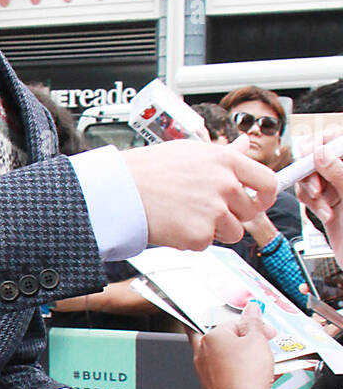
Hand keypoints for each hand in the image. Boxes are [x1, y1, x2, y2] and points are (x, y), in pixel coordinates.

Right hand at [124, 136, 276, 248]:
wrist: (121, 190)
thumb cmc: (149, 169)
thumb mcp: (190, 151)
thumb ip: (223, 153)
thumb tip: (243, 145)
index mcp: (226, 161)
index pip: (267, 181)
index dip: (267, 195)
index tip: (261, 201)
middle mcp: (225, 185)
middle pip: (250, 211)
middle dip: (234, 214)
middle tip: (207, 209)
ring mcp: (214, 212)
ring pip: (233, 232)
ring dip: (215, 229)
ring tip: (187, 215)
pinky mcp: (201, 235)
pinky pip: (207, 244)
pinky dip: (192, 239)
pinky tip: (175, 224)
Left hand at [189, 302, 275, 388]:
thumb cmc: (245, 378)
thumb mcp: (258, 340)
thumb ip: (254, 321)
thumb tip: (251, 308)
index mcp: (209, 338)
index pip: (231, 323)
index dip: (252, 326)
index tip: (264, 331)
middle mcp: (203, 356)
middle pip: (227, 341)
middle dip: (247, 342)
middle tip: (263, 344)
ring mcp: (207, 375)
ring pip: (229, 360)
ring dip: (248, 359)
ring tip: (265, 363)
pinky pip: (231, 377)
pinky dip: (245, 376)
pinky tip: (261, 378)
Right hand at [297, 131, 342, 265]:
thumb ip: (339, 173)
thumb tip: (321, 152)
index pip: (336, 141)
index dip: (322, 144)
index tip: (313, 156)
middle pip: (318, 158)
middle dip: (313, 174)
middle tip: (317, 189)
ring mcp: (337, 189)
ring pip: (310, 177)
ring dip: (312, 194)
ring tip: (325, 208)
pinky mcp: (327, 203)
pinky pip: (308, 195)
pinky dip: (312, 205)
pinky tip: (325, 214)